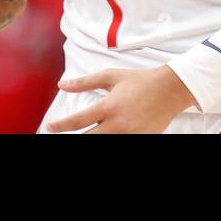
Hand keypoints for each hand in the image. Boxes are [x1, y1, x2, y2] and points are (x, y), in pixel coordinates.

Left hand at [46, 66, 197, 132]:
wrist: (170, 90)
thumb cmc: (139, 80)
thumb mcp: (111, 76)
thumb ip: (85, 82)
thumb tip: (62, 84)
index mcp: (109, 107)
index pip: (78, 121)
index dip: (61, 126)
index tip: (50, 127)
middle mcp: (118, 124)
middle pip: (89, 139)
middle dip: (74, 139)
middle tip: (61, 137)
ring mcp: (129, 135)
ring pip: (104, 143)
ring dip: (92, 139)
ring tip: (84, 135)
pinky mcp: (140, 139)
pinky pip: (121, 143)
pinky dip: (110, 139)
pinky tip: (105, 135)